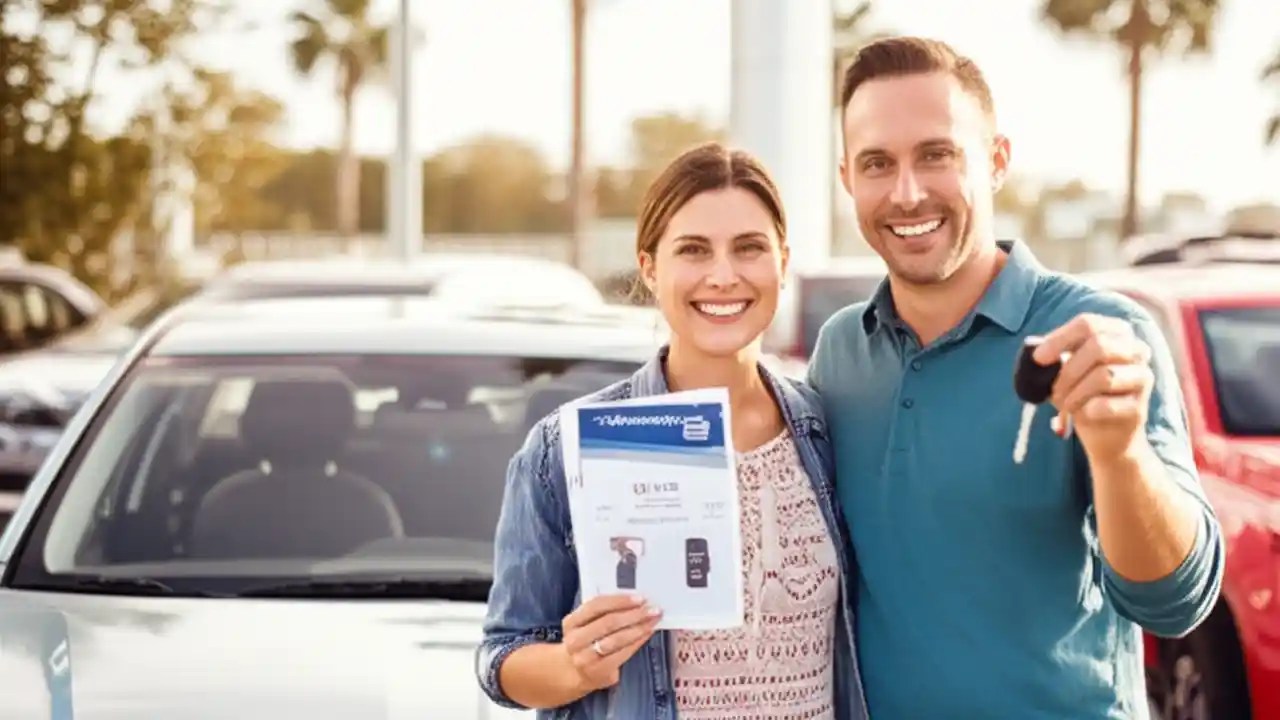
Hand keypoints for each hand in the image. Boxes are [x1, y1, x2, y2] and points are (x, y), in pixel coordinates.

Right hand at [560, 593, 661, 692]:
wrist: (573, 673)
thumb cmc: (585, 642)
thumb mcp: (584, 624)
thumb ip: (602, 611)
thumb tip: (633, 600)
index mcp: (571, 623)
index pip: (596, 606)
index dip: (619, 601)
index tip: (639, 598)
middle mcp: (575, 640)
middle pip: (608, 622)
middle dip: (634, 614)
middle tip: (652, 609)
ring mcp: (586, 658)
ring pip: (617, 639)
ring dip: (639, 628)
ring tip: (653, 620)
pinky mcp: (599, 671)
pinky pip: (623, 653)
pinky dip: (637, 642)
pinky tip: (646, 634)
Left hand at [1033, 313, 1153, 461]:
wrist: (1105, 434)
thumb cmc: (1082, 393)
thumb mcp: (1065, 370)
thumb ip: (1054, 356)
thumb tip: (1035, 352)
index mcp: (1117, 332)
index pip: (1088, 324)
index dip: (1060, 339)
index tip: (1038, 359)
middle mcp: (1136, 350)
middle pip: (1100, 346)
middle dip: (1068, 371)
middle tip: (1054, 389)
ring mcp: (1142, 378)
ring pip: (1104, 375)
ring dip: (1075, 393)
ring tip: (1066, 404)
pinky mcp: (1139, 407)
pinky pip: (1106, 405)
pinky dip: (1086, 411)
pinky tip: (1085, 414)